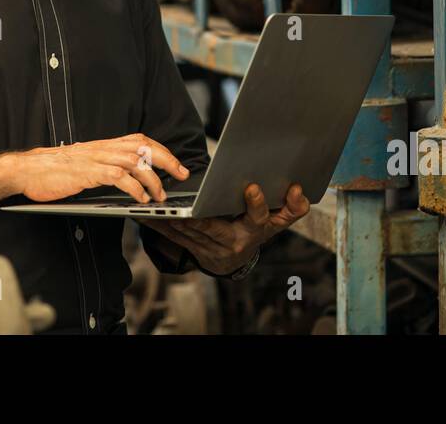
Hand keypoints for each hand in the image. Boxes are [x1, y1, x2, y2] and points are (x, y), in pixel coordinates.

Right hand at [14, 133, 190, 202]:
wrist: (27, 169)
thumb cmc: (54, 171)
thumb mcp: (85, 164)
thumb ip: (105, 166)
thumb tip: (127, 179)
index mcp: (104, 145)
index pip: (140, 140)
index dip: (161, 150)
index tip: (176, 164)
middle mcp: (103, 148)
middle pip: (143, 146)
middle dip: (167, 160)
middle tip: (182, 174)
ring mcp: (95, 158)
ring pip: (135, 161)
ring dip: (153, 179)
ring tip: (161, 195)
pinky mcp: (87, 172)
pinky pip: (118, 177)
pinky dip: (133, 187)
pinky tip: (140, 199)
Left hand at [140, 182, 309, 274]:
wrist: (235, 259)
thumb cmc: (258, 230)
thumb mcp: (278, 221)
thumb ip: (293, 207)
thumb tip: (299, 189)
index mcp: (254, 230)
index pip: (257, 217)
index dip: (256, 204)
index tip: (252, 187)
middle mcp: (232, 241)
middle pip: (215, 227)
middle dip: (201, 215)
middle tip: (191, 202)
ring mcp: (210, 247)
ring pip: (190, 232)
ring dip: (175, 218)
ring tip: (162, 202)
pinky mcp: (192, 247)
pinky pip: (174, 237)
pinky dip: (160, 224)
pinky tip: (146, 214)